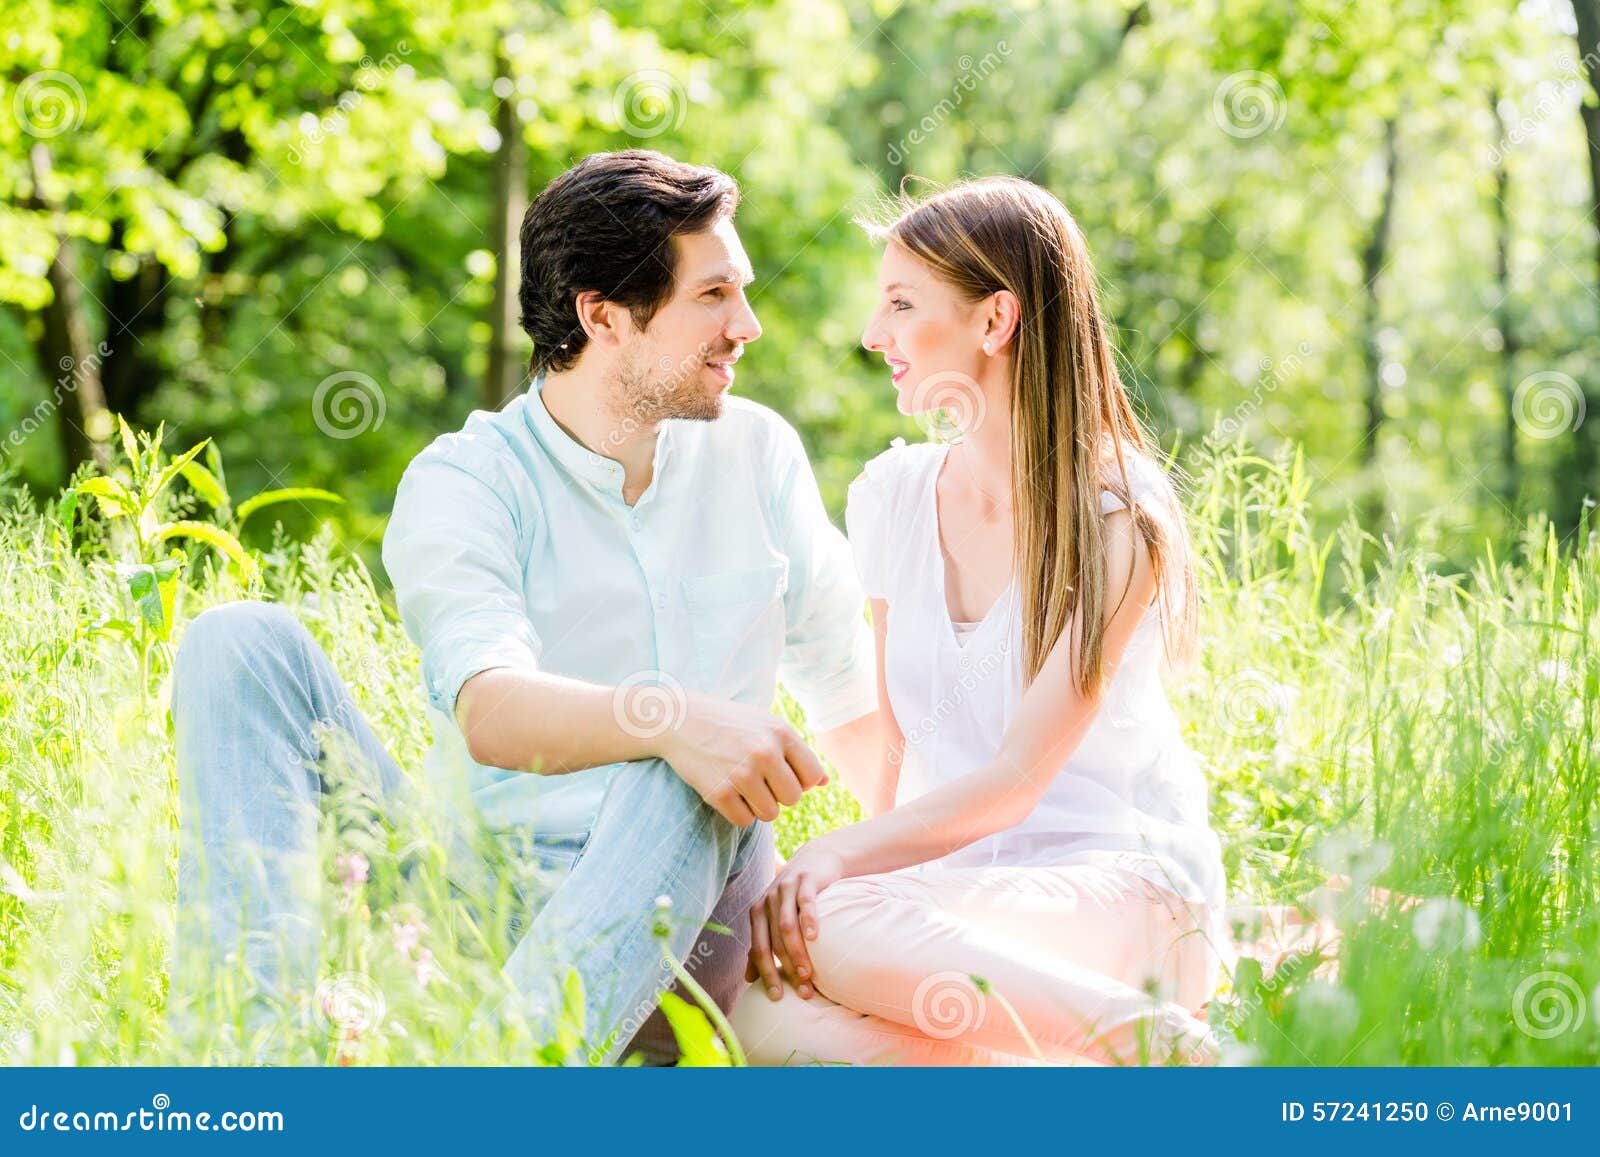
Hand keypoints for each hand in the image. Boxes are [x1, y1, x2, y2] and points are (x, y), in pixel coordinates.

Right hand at [658, 691, 827, 826]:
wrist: (679, 719)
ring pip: (770, 813)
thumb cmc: (729, 723)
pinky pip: (744, 821)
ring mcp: (741, 773)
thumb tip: (825, 784)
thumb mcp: (766, 725)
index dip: (799, 780)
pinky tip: (726, 791)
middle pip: (793, 799)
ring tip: (741, 785)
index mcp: (781, 733)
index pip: (813, 776)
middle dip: (779, 795)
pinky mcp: (719, 793)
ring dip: (758, 806)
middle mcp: (765, 752)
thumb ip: (796, 752)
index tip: (781, 773)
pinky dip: (737, 813)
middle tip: (758, 780)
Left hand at [744, 840, 845, 1000]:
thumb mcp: (774, 918)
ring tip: (808, 975)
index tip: (777, 998)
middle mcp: (768, 901)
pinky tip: (814, 937)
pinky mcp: (806, 880)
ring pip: (787, 926)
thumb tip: (747, 978)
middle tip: (802, 992)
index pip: (758, 949)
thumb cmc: (794, 896)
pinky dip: (808, 920)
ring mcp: (786, 889)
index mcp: (758, 913)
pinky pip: (806, 902)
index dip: (766, 974)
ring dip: (797, 952)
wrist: (815, 860)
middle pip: (773, 941)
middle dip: (786, 969)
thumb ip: (761, 945)